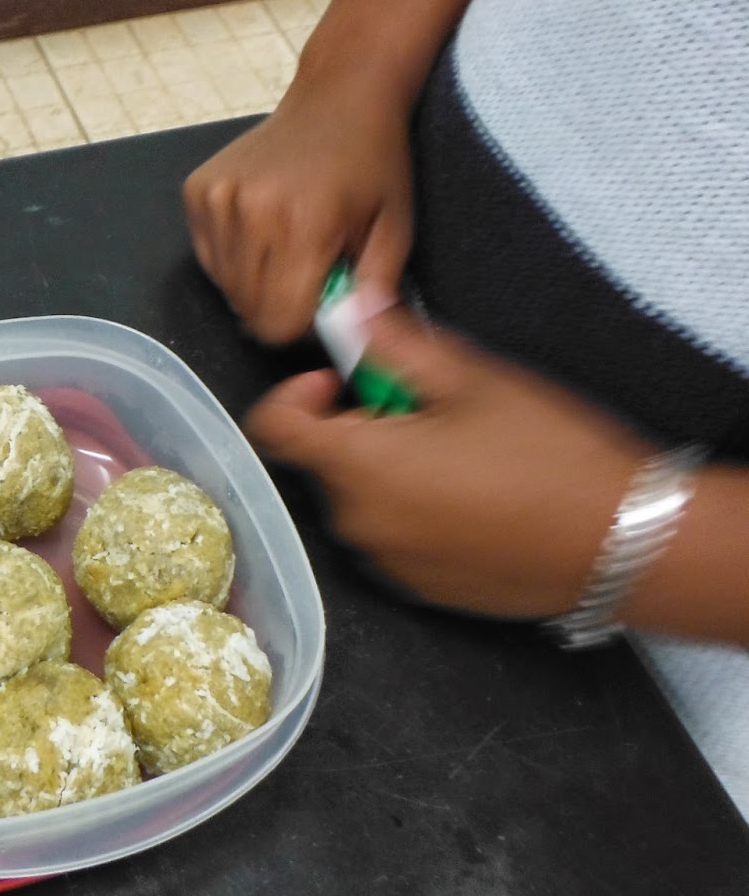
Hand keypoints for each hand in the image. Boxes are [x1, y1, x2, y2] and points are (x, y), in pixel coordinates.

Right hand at [182, 82, 414, 345]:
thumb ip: (374, 292)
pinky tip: (262, 226)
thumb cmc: (372, 162)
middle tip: (308, 266)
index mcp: (303, 224)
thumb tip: (353, 339)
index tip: (321, 295)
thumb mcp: (395, 230)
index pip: (277, 322)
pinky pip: (210, 259)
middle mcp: (250, 212)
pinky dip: (234, 257)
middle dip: (279, 302)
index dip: (301, 322)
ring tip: (287, 241)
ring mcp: (216, 199)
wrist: (338, 96)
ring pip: (225, 288)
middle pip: (248, 310)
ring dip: (256, 280)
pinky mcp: (197, 192)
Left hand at [244, 301, 651, 618]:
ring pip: (363, 499)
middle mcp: (359, 522)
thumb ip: (394, 342)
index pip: (274, 427)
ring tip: (463, 452)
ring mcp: (389, 561)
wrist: (622, 543)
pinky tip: (478, 496)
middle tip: (427, 407)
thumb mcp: (472, 379)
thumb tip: (350, 308)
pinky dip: (417, 510)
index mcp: (359, 466)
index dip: (295, 394)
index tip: (338, 378)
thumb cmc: (553, 457)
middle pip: (325, 462)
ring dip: (390, 469)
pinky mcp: (423, 587)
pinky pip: (397, 537)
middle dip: (360, 427)